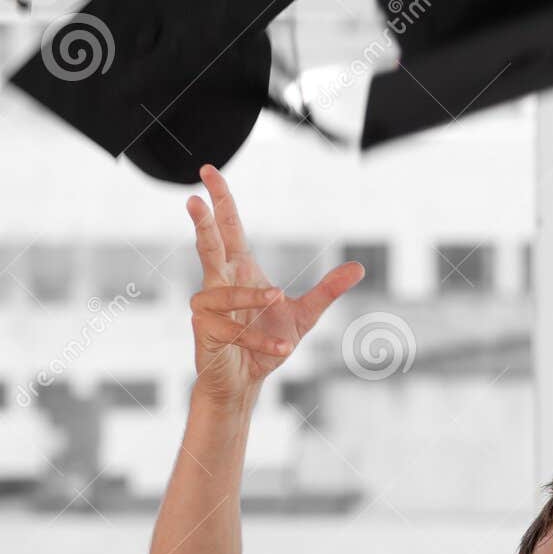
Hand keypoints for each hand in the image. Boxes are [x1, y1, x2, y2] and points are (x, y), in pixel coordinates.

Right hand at [187, 164, 362, 407]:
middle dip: (202, 223)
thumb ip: (328, 291)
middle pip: (208, 245)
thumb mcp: (305, 315)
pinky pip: (234, 332)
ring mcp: (208, 307)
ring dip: (251, 298)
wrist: (247, 382)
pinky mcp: (206, 333)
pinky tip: (285, 347)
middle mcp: (219, 282)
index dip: (219, 199)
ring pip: (225, 293)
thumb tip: (358, 268)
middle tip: (193, 200)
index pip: (228, 227)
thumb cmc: (268, 343)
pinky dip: (263, 341)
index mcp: (239, 269)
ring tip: (279, 297)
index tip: (208, 171)